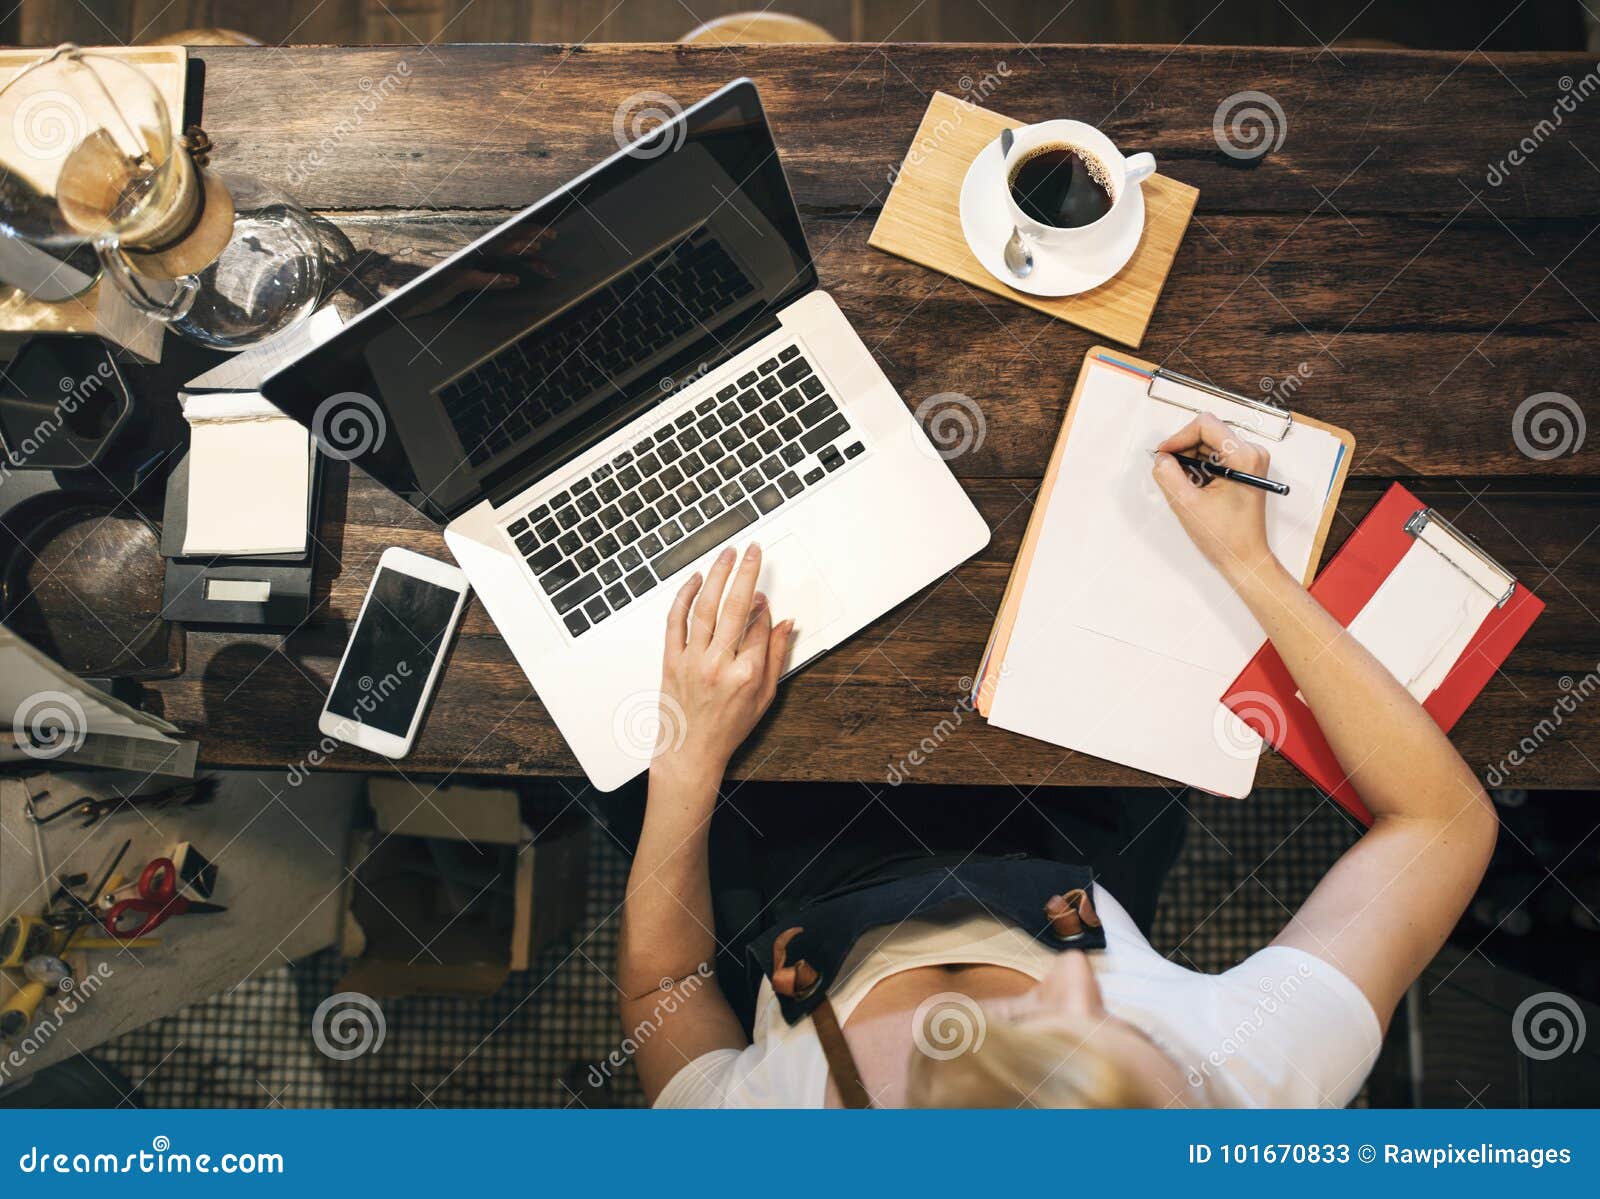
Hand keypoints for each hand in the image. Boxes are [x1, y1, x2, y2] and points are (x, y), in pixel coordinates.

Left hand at [654, 543, 793, 784]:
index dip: (765, 609)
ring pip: (706, 607)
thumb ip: (776, 658)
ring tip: (727, 555)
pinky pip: (676, 620)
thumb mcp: (765, 698)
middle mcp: (718, 664)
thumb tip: (785, 624)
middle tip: (753, 550)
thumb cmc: (728, 728)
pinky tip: (696, 579)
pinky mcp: (670, 660)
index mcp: (746, 675)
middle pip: (736, 608)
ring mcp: (692, 661)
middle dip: (747, 574)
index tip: (766, 597)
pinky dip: (685, 596)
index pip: (759, 628)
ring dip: (718, 576)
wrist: (690, 751)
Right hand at [1151, 413, 1275, 585]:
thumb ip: (1168, 475)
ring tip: (1186, 487)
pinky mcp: (1245, 469)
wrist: (1245, 557)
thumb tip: (1160, 457)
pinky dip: (1200, 469)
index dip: (1178, 437)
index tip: (1163, 456)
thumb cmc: (1224, 536)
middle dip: (1184, 452)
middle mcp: (1252, 452)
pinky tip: (1196, 489)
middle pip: (1207, 433)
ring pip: (1209, 445)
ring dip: (1191, 462)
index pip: (1204, 425)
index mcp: (1243, 456)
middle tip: (1171, 475)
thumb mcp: (1186, 504)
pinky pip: (1215, 457)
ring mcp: (1250, 460)